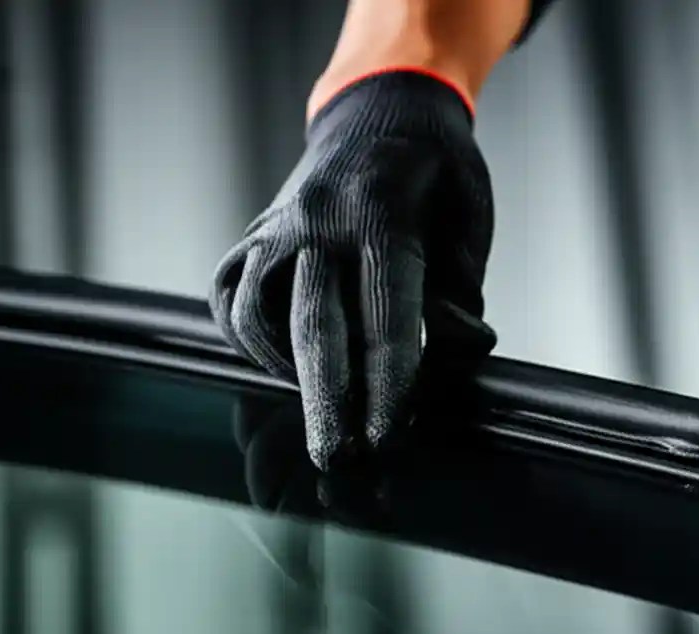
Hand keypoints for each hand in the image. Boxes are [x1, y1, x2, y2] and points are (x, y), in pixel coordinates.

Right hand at [212, 71, 495, 469]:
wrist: (381, 108)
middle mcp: (318, 221)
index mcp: (382, 214)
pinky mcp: (253, 234)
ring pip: (258, 314)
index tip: (388, 437)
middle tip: (335, 460)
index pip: (385, 317)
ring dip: (282, 375)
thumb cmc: (436, 172)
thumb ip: (460, 290)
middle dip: (325, 403)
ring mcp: (277, 226)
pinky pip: (229, 297)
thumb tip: (455, 351)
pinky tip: (276, 367)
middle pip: (314, 326)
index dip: (388, 384)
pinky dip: (247, 340)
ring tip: (313, 415)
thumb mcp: (469, 220)